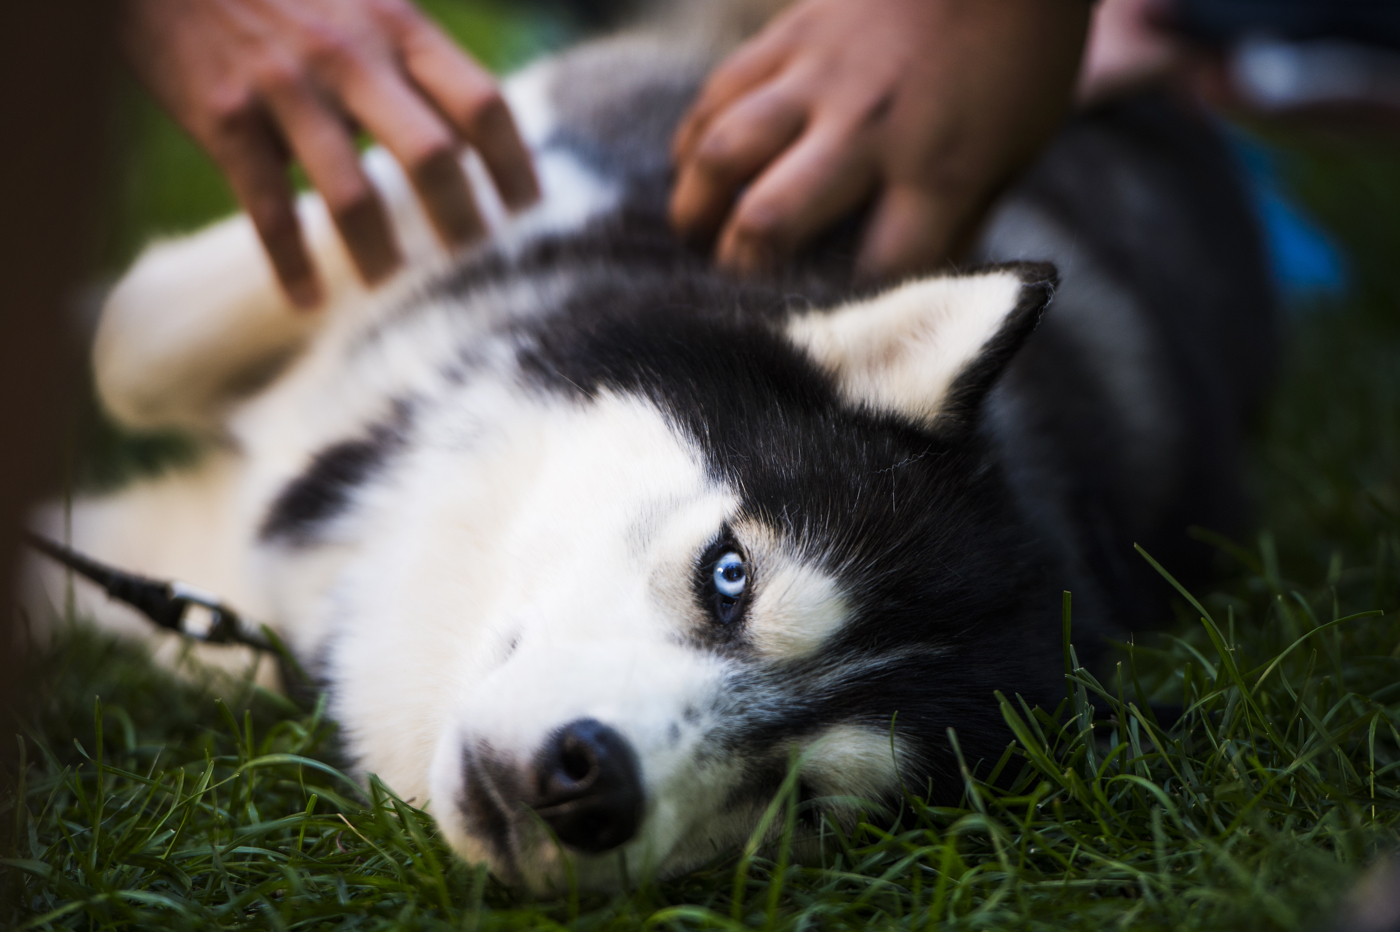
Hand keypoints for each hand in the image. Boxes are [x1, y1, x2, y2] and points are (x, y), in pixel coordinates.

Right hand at [119, 0, 539, 306]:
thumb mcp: (363, 2)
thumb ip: (414, 60)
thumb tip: (476, 140)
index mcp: (397, 25)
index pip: (483, 103)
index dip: (514, 166)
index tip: (527, 213)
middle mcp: (350, 55)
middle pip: (433, 156)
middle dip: (462, 224)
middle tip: (474, 268)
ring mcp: (286, 87)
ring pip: (352, 195)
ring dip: (380, 256)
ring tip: (391, 289)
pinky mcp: (225, 116)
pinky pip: (269, 209)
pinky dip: (292, 264)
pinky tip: (307, 299)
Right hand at [670, 0, 1090, 278]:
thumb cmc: (1019, 59)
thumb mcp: (1014, 154)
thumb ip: (959, 223)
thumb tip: (914, 291)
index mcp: (941, 171)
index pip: (874, 271)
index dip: (841, 317)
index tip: (820, 337)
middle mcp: (872, 128)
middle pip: (770, 222)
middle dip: (739, 272)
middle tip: (731, 292)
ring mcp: (823, 76)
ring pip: (724, 153)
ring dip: (695, 207)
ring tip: (694, 234)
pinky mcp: (792, 34)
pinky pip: (719, 92)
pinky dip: (695, 136)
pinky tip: (694, 167)